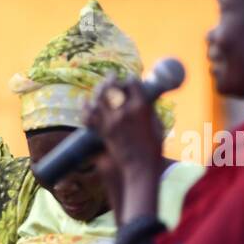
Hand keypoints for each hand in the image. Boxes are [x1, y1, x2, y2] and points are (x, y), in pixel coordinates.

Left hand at [84, 76, 162, 191]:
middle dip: (111, 79)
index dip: (131, 79)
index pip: (132, 83)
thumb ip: (149, 109)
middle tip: (112, 76)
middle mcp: (124, 112)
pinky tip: (85, 101)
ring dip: (99, 90)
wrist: (140, 167)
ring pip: (99, 99)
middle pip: (112, 87)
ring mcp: (111, 122)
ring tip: (101, 86)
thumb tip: (145, 99)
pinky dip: (86, 107)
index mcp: (141, 107)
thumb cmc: (154, 148)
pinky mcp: (103, 132)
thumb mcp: (158, 124)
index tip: (131, 79)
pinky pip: (89, 116)